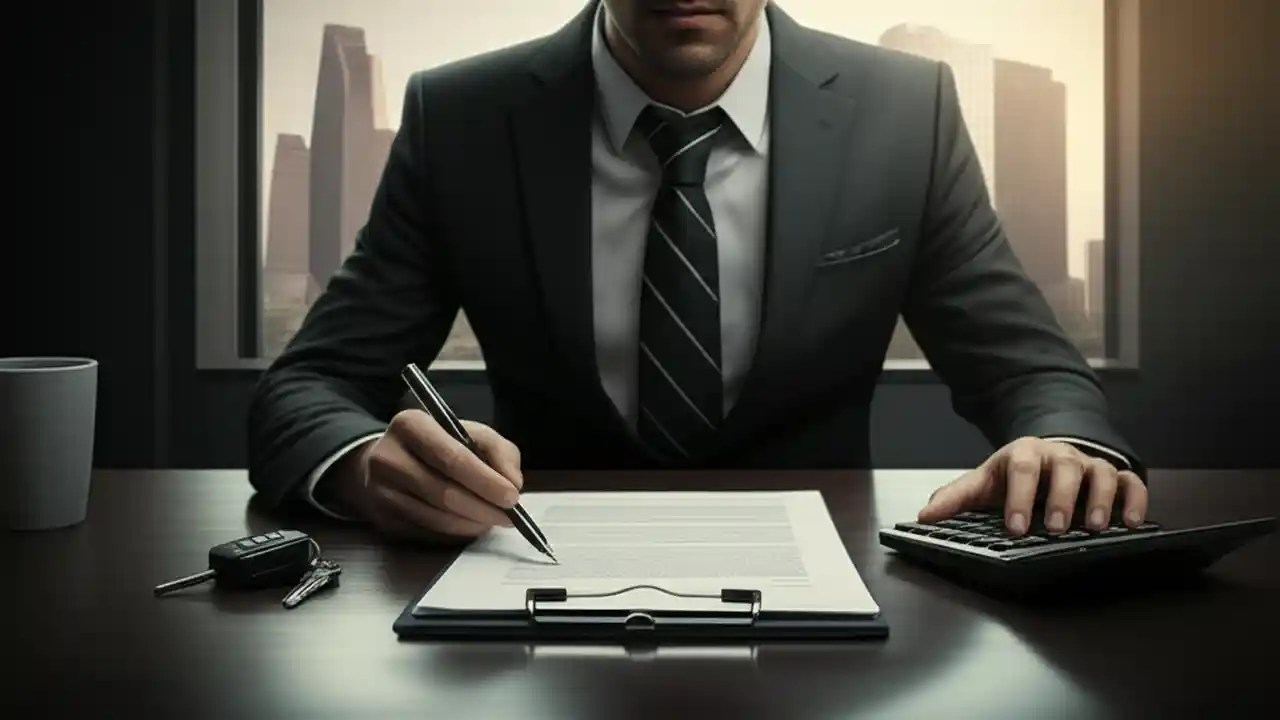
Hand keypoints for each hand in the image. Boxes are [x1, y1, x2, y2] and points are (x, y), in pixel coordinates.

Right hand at [351, 410, 523, 542]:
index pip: (451, 457)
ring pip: (436, 517)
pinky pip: (426, 532)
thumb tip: (513, 483)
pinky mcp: (382, 519)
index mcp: (410, 425)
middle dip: (483, 507)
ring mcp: (380, 491)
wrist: (388, 461)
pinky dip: (455, 532)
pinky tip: (471, 525)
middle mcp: (388, 457)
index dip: (485, 480)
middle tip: (510, 516)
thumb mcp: (468, 432)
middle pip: (443, 492)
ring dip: (472, 523)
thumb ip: (498, 450)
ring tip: (493, 520)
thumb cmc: (437, 444)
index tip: (512, 496)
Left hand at [917, 437, 1146, 535]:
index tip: (1015, 526)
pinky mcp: (1115, 477)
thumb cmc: (1013, 477)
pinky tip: (1132, 522)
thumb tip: (925, 516)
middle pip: (1063, 469)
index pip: (1020, 469)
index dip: (1019, 496)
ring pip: (1100, 474)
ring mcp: (1089, 465)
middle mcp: (1059, 456)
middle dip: (1059, 499)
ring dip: (1099, 500)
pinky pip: (1131, 483)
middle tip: (1055, 527)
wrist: (1046, 456)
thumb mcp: (983, 483)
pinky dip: (1135, 500)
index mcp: (1023, 455)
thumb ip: (955, 498)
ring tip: (1094, 527)